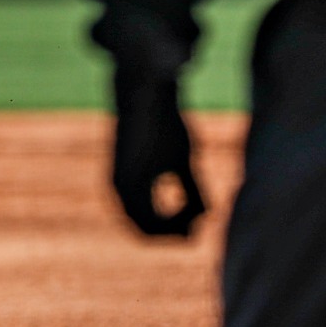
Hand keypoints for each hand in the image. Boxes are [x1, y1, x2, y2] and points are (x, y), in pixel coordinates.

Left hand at [110, 69, 206, 236]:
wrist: (145, 93)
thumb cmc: (165, 123)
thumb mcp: (182, 161)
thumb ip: (190, 188)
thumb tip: (207, 213)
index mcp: (130, 187)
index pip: (148, 225)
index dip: (173, 231)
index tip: (197, 227)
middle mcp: (120, 190)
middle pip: (144, 229)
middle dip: (172, 233)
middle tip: (196, 231)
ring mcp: (118, 184)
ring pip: (142, 224)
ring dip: (169, 228)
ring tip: (193, 223)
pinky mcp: (122, 176)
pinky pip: (142, 211)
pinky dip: (163, 217)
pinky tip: (184, 212)